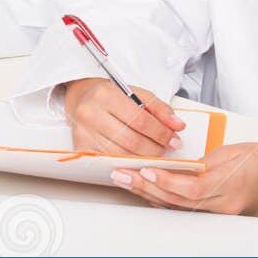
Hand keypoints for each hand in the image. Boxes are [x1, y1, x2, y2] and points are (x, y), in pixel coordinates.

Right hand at [64, 77, 185, 156]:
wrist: (82, 97)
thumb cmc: (110, 95)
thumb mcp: (136, 93)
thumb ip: (159, 108)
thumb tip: (177, 125)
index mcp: (106, 95)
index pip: (140, 120)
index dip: (161, 133)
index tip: (174, 140)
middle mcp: (91, 113)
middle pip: (131, 140)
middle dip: (155, 148)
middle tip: (166, 149)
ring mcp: (84, 131)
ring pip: (121, 154)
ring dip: (143, 159)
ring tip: (154, 155)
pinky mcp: (80, 146)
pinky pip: (109, 161)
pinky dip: (126, 163)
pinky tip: (136, 161)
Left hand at [110, 141, 257, 215]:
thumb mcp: (231, 152)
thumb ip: (202, 162)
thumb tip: (174, 166)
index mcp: (230, 184)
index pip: (191, 187)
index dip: (166, 180)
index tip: (144, 169)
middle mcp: (225, 204)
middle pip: (178, 200)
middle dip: (146, 187)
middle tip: (121, 174)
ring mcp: (222, 213)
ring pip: (178, 206)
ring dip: (150, 194)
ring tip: (126, 180)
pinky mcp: (220, 215)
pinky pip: (187, 209)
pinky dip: (166, 200)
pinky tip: (148, 191)